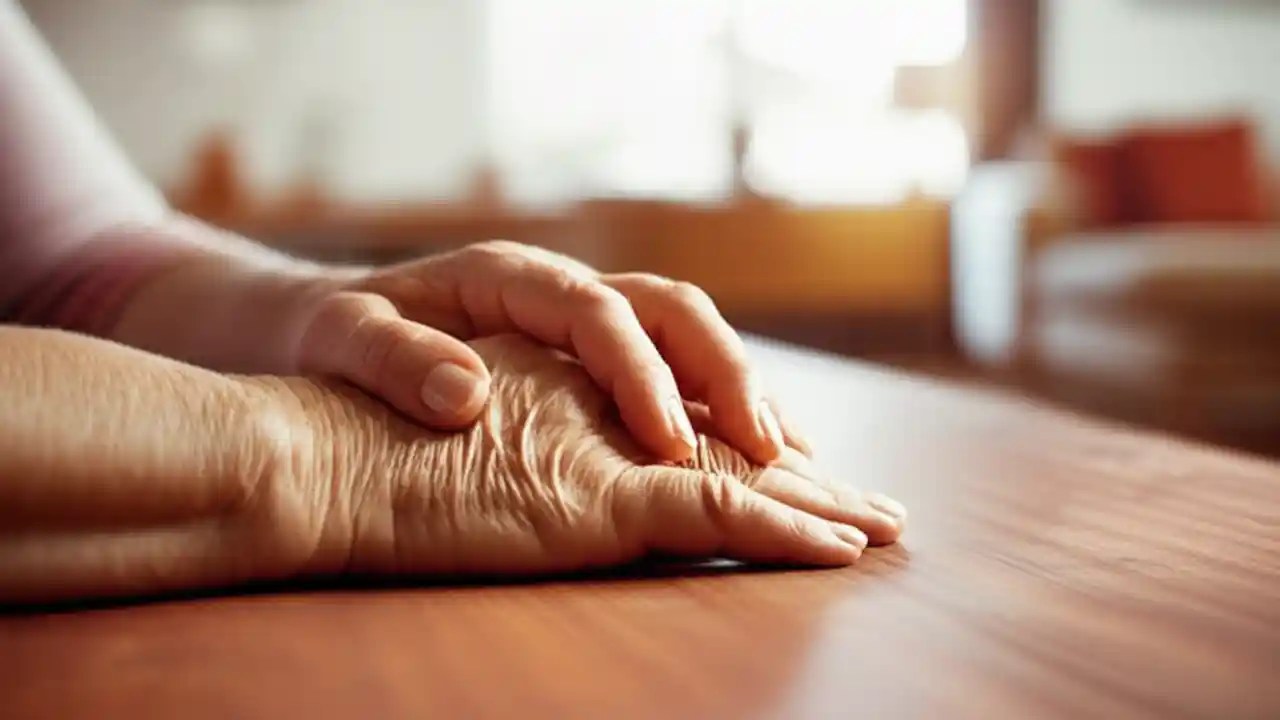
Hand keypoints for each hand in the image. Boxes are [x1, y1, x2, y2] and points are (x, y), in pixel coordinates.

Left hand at [295, 241, 807, 464]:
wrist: (331, 325)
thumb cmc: (334, 336)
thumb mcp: (342, 341)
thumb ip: (396, 360)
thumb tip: (467, 395)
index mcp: (509, 278)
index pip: (597, 314)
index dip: (641, 375)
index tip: (669, 445)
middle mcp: (562, 289)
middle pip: (670, 310)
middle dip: (724, 375)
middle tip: (766, 449)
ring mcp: (583, 321)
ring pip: (688, 337)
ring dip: (740, 391)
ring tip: (792, 456)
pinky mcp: (593, 357)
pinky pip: (675, 370)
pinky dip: (718, 409)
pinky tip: (755, 456)